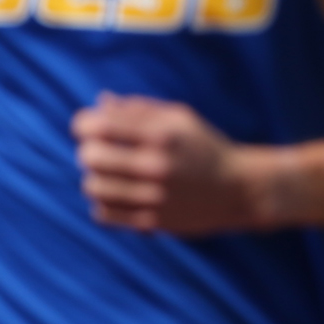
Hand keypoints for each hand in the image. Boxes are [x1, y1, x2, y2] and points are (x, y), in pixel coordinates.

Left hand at [72, 93, 278, 234]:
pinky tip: (119, 195)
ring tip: (109, 175)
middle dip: (89, 150)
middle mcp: (157, 164)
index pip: (100, 125)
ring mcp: (154, 196)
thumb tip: (101, 103)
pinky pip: (103, 214)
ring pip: (93, 187)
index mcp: (163, 134)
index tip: (89, 127)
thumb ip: (140, 109)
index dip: (84, 124)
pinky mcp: (153, 221)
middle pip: (91, 156)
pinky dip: (104, 203)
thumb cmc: (206, 148)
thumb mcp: (181, 118)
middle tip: (99, 152)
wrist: (239, 188)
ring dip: (96, 178)